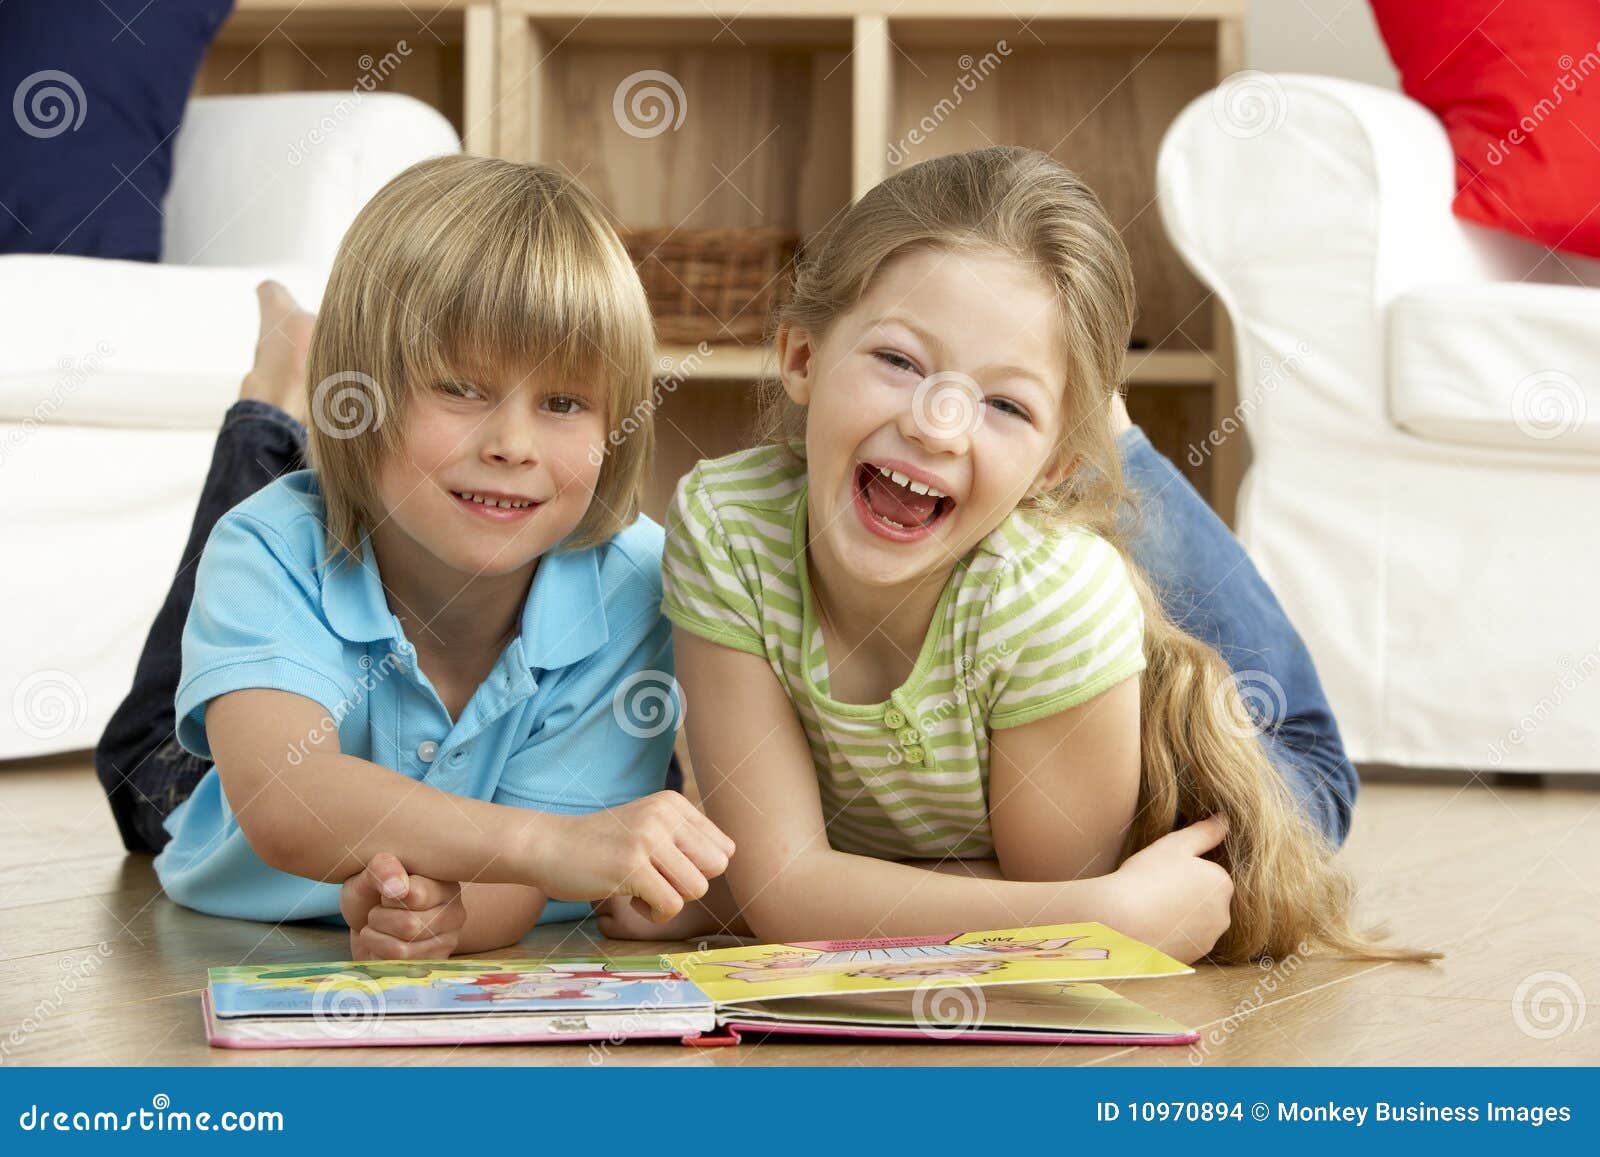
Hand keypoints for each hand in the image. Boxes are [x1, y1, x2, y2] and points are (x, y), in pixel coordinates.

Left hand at [339, 852, 466, 958]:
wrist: (367, 919)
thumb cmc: (374, 891)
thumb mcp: (371, 873)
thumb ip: (383, 868)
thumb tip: (397, 888)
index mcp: (446, 884)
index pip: (415, 896)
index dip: (388, 896)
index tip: (384, 892)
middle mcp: (454, 914)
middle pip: (408, 925)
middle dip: (378, 919)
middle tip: (376, 911)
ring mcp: (446, 944)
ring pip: (400, 950)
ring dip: (375, 938)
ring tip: (377, 927)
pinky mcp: (431, 966)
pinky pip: (395, 968)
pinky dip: (377, 955)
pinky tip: (381, 944)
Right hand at [528, 792, 734, 922]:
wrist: (548, 845)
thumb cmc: (602, 843)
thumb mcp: (647, 825)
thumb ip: (682, 836)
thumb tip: (728, 857)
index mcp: (673, 803)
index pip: (724, 848)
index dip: (699, 869)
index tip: (668, 868)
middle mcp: (665, 815)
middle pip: (716, 868)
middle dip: (690, 885)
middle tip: (657, 881)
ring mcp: (647, 839)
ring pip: (696, 889)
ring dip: (669, 900)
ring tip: (641, 888)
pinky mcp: (630, 866)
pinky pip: (669, 906)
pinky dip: (653, 914)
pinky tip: (629, 898)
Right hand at [1105, 814, 1233, 963]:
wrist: (1119, 923)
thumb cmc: (1146, 878)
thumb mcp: (1175, 845)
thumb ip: (1204, 832)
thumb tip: (1225, 819)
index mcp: (1222, 884)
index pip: (1210, 873)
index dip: (1184, 870)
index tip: (1162, 872)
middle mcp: (1223, 915)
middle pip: (1205, 899)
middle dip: (1186, 895)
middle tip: (1155, 889)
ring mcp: (1208, 939)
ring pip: (1195, 922)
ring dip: (1179, 916)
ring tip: (1149, 909)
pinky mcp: (1191, 958)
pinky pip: (1184, 941)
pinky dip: (1171, 935)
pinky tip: (1149, 928)